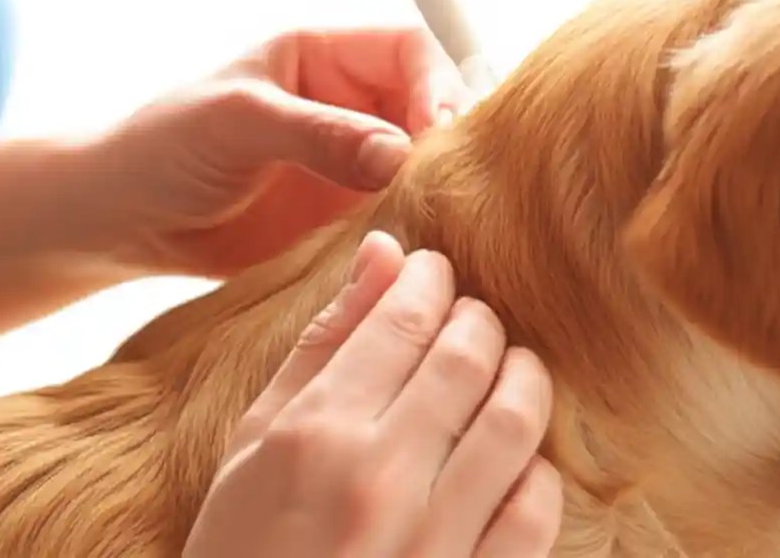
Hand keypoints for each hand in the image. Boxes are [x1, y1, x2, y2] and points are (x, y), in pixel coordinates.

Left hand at [84, 28, 470, 276]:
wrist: (121, 224)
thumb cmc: (160, 149)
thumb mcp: (235, 123)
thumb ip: (316, 133)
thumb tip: (398, 154)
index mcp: (323, 57)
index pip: (409, 51)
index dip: (438, 82)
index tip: (442, 130)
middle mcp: (348, 107)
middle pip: (431, 108)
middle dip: (450, 137)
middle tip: (452, 178)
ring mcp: (352, 165)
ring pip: (424, 166)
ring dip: (439, 187)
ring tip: (447, 216)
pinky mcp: (346, 219)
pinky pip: (400, 216)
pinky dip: (419, 228)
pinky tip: (424, 246)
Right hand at [183, 232, 562, 557]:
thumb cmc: (243, 546)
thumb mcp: (253, 442)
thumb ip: (321, 343)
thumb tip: (383, 251)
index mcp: (316, 433)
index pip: (406, 317)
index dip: (431, 279)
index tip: (432, 274)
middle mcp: (378, 479)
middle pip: (469, 355)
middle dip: (478, 319)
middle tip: (466, 321)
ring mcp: (431, 541)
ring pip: (516, 420)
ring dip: (521, 378)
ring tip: (502, 372)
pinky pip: (536, 510)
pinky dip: (536, 470)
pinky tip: (510, 461)